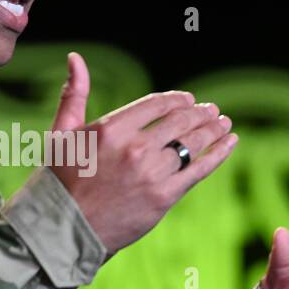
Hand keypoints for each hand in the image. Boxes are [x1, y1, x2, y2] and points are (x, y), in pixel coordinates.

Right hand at [49, 51, 236, 253]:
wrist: (64, 230)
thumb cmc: (59, 182)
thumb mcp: (60, 133)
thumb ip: (74, 94)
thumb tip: (75, 57)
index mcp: (111, 128)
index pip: (157, 104)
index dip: (177, 99)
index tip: (188, 99)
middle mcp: (135, 148)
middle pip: (180, 121)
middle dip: (200, 113)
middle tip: (212, 110)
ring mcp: (151, 173)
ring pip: (193, 143)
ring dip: (213, 129)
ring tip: (224, 122)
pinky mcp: (164, 197)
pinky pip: (199, 169)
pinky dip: (219, 153)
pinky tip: (230, 142)